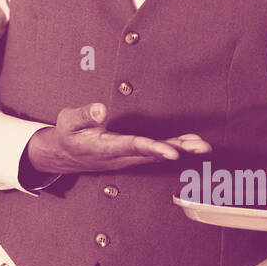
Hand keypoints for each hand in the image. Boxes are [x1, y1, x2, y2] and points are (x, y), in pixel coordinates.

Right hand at [26, 102, 211, 174]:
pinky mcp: (131, 155)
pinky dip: (174, 148)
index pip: (131, 147)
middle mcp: (119, 156)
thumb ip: (84, 115)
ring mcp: (127, 158)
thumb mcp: (67, 122)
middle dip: (177, 150)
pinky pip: (155, 153)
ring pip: (157, 155)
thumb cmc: (68, 136)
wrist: (64, 156)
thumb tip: (101, 108)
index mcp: (104, 147)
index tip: (172, 152)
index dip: (152, 149)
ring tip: (202, 145)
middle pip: (152, 154)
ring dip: (181, 150)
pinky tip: (190, 143)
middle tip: (200, 147)